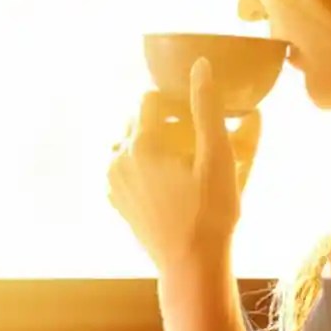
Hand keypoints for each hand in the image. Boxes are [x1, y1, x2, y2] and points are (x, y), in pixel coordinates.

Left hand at [107, 58, 261, 272]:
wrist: (190, 265)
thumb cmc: (210, 213)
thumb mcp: (217, 156)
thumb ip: (207, 107)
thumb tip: (200, 65)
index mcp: (142, 142)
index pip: (150, 98)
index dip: (174, 102)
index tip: (195, 119)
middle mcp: (118, 158)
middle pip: (137, 120)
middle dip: (163, 123)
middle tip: (193, 143)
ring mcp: (112, 182)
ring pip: (129, 144)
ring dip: (151, 144)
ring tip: (181, 164)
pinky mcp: (115, 201)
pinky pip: (125, 169)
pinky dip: (142, 167)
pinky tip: (168, 184)